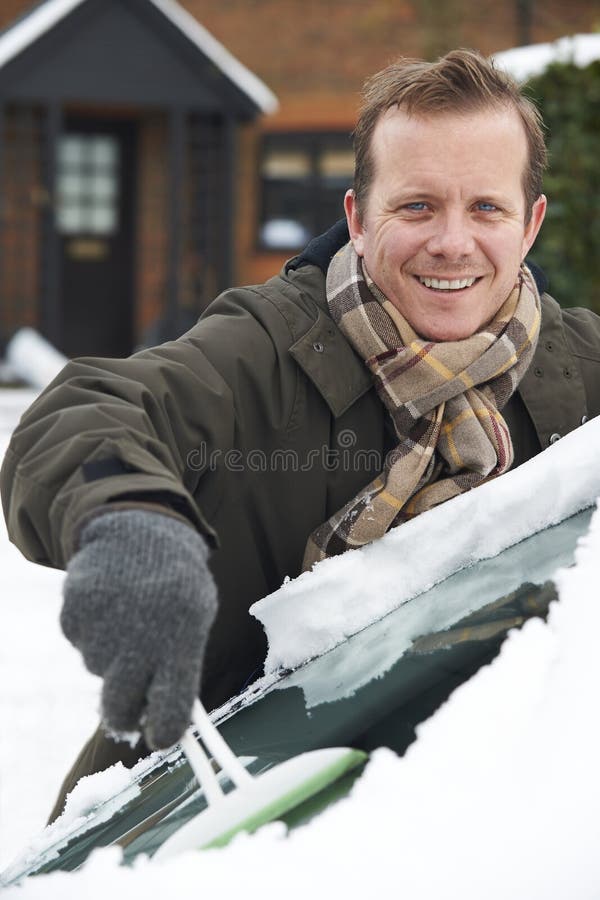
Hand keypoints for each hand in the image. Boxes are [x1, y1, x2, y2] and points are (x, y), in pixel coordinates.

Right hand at [61, 509, 217, 748]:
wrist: (140, 528)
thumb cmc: (177, 581)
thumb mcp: (196, 616)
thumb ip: (183, 665)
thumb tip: (170, 718)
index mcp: (180, 640)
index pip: (170, 708)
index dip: (164, 732)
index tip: (162, 737)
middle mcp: (138, 638)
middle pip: (121, 708)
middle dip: (127, 714)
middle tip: (134, 703)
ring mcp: (101, 628)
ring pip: (100, 672)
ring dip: (113, 660)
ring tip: (130, 621)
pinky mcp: (74, 614)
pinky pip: (82, 644)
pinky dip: (94, 634)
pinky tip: (111, 608)